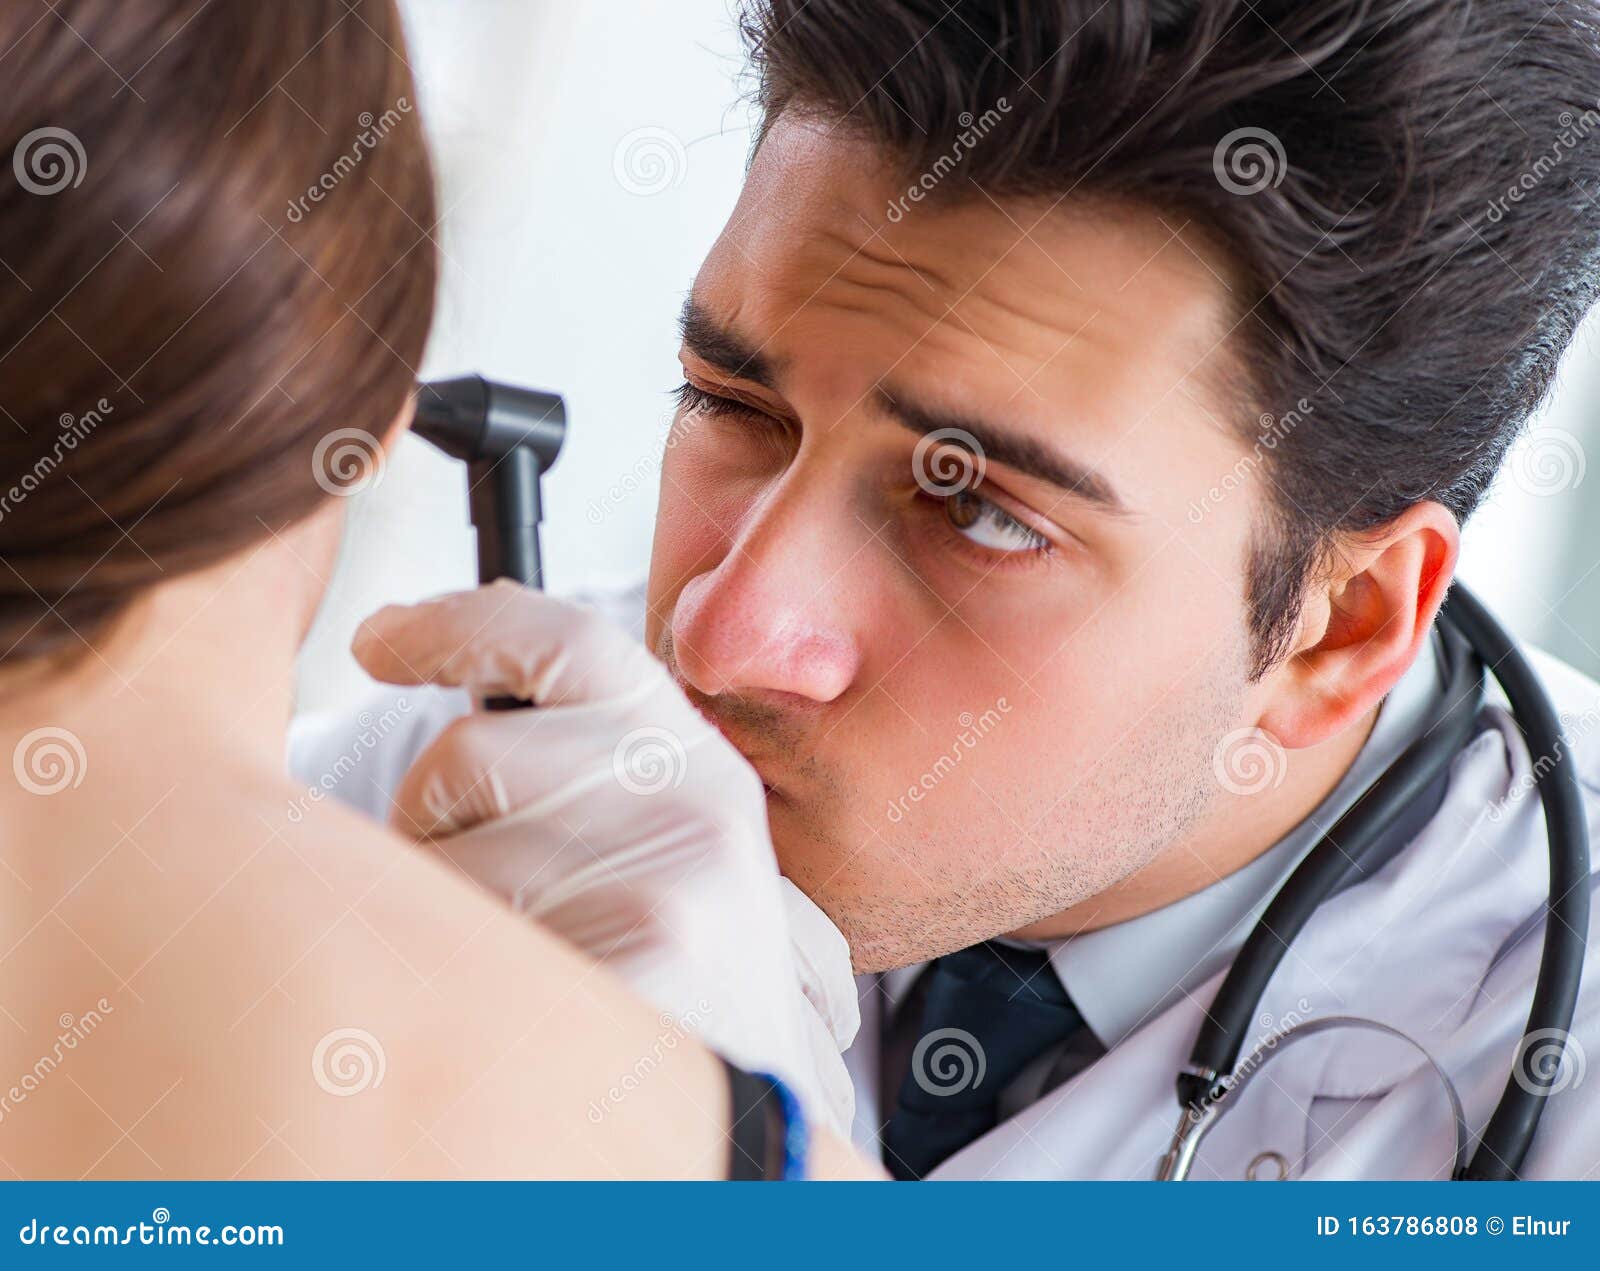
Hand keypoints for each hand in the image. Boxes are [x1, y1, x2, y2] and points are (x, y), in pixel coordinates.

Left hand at [351, 581, 855, 1130]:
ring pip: (438, 855)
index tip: (381, 642)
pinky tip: (518, 1010)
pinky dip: (446, 983)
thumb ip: (580, 770)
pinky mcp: (624, 959)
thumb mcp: (658, 851)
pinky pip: (448, 943)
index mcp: (695, 765)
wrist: (740, 1133)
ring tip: (517, 965)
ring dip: (437, 911)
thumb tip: (443, 685)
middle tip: (485, 887)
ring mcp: (662, 881)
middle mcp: (691, 802)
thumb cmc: (671, 988)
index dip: (457, 626)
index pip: (566, 643)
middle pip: (466, 755)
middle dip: (432, 821)